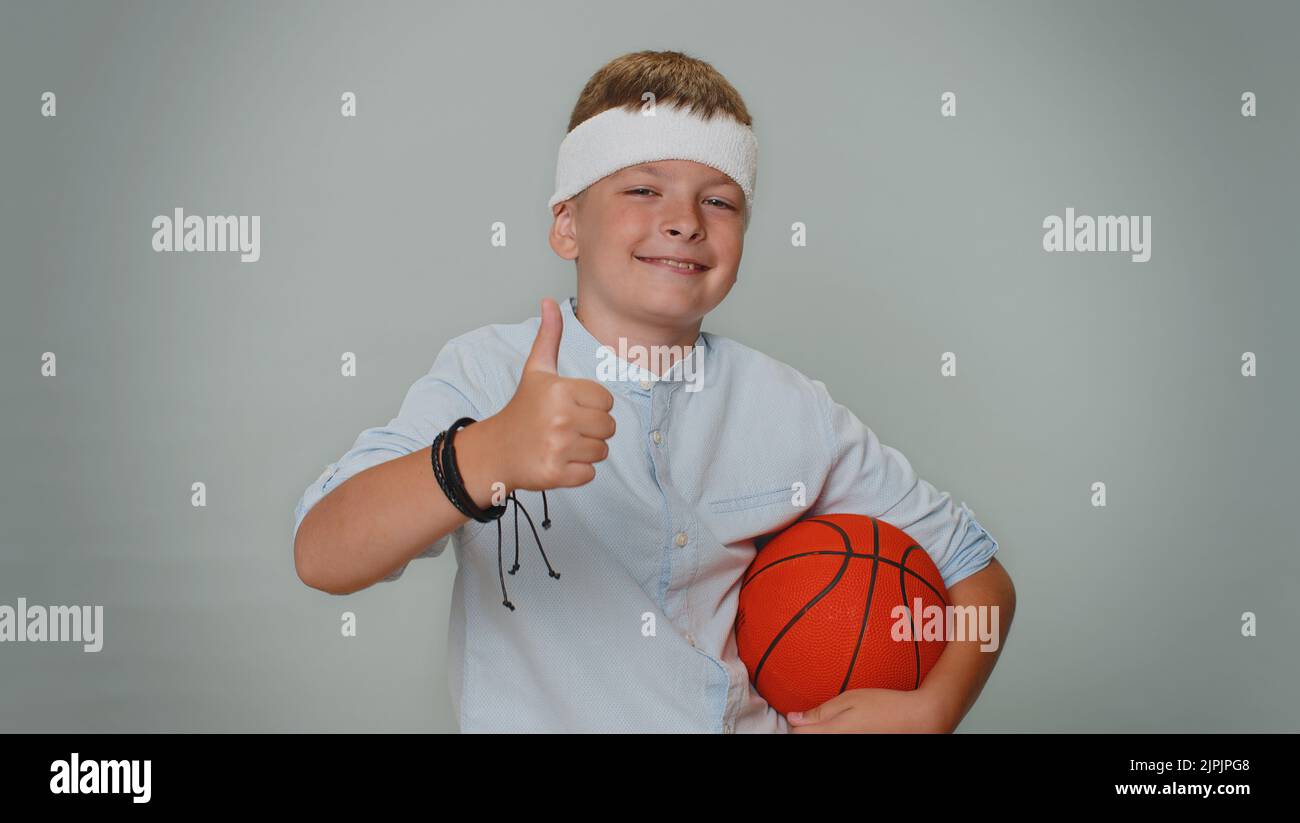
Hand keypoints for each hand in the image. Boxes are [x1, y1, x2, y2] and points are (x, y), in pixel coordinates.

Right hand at [479, 297, 615, 493]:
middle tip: (565, 428)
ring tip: (561, 444)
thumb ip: (549, 337)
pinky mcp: (556, 474)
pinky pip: (590, 474)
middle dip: (592, 430)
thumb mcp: (536, 370)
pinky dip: (577, 472)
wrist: (496, 450)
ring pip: (602, 451)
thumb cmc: (523, 408)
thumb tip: (549, 301)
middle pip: (609, 427)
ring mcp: (558, 447)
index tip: (569, 407)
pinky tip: (557, 461)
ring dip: (585, 451)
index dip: (592, 405)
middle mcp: (560, 417)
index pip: (607, 401)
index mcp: (560, 390)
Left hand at [786, 688, 953, 733]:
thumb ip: (819, 712)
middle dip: (810, 730)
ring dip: (825, 732)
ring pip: (825, 742)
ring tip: (840, 723)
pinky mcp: (862, 747)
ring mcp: (852, 748)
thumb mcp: (850, 699)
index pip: (798, 735)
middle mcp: (841, 744)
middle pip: (811, 740)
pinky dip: (840, 734)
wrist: (918, 720)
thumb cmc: (886, 705)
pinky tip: (850, 728)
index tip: (802, 716)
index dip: (797, 725)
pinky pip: (841, 743)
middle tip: (820, 718)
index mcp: (833, 733)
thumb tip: (793, 719)